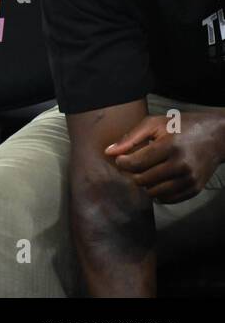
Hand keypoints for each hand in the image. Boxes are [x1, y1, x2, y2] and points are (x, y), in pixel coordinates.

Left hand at [107, 112, 224, 203]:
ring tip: (148, 170)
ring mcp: (190, 180)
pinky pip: (167, 199)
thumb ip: (130, 138)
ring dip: (145, 184)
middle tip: (135, 164)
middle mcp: (181, 166)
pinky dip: (158, 192)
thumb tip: (109, 152)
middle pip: (142, 180)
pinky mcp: (195, 189)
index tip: (122, 158)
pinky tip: (158, 179)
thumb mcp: (155, 123)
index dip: (122, 163)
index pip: (136, 164)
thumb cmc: (182, 127)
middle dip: (133, 173)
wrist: (216, 137)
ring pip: (153, 193)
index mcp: (170, 147)